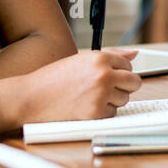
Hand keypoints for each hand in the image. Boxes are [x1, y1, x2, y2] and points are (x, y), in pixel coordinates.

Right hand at [21, 48, 141, 122]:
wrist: (32, 97)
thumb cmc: (53, 78)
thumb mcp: (81, 60)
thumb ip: (111, 55)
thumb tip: (135, 53)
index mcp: (100, 58)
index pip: (128, 64)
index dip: (118, 72)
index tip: (108, 76)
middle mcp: (104, 74)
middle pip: (134, 82)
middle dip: (123, 86)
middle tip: (105, 89)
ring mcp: (102, 94)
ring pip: (124, 99)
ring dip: (112, 100)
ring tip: (89, 96)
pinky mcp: (97, 112)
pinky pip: (112, 114)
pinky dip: (102, 113)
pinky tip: (85, 107)